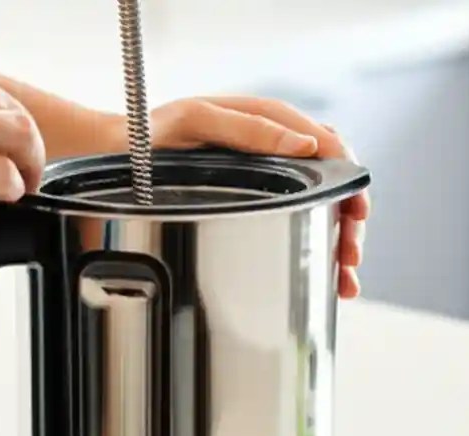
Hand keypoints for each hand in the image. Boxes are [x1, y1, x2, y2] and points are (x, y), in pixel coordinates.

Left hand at [100, 97, 370, 298]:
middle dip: (349, 221)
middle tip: (351, 254)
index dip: (349, 177)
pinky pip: (294, 227)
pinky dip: (315, 254)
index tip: (357, 207)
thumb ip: (249, 128)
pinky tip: (326, 279)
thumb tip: (306, 143)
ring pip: (319, 212)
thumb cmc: (148, 137)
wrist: (112, 162)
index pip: (328, 145)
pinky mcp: (252, 208)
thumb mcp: (195, 122)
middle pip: (331, 185)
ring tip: (345, 280)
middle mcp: (272, 152)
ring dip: (338, 245)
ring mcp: (264, 182)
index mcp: (266, 122)